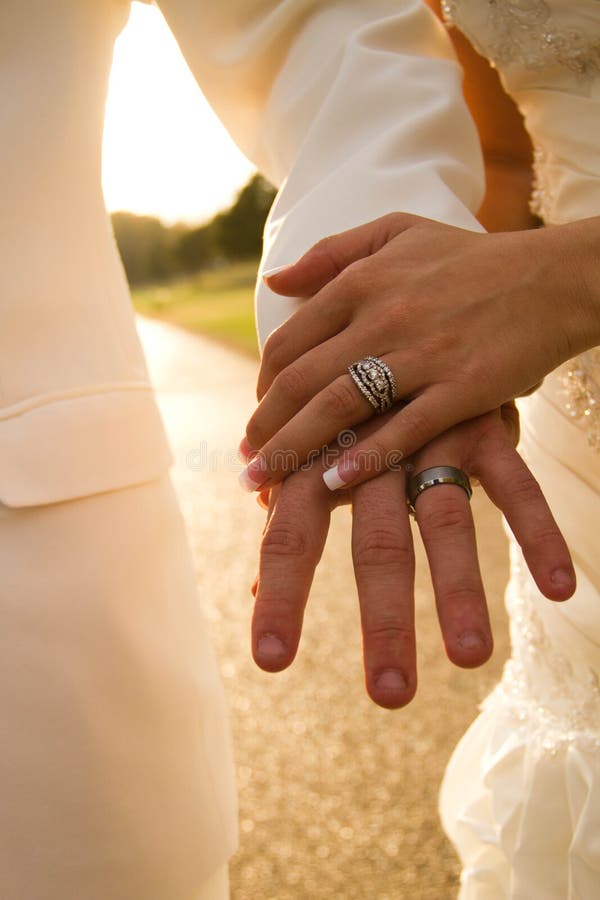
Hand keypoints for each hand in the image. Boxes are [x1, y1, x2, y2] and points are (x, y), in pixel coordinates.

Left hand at [239, 213, 598, 492]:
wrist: (552, 278)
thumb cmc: (472, 258)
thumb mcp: (399, 231)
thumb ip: (333, 253)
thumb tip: (275, 281)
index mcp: (361, 281)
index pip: (289, 344)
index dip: (262, 389)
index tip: (255, 419)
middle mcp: (382, 317)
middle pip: (301, 383)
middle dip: (264, 429)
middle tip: (246, 463)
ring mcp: (421, 355)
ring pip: (338, 409)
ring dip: (293, 452)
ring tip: (265, 482)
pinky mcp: (460, 390)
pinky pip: (402, 431)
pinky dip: (363, 459)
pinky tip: (332, 484)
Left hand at [251, 404, 574, 708]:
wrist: (399, 321)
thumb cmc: (346, 405)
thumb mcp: (313, 449)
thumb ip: (288, 515)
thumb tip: (249, 594)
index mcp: (318, 456)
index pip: (290, 532)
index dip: (280, 594)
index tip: (271, 661)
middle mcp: (369, 449)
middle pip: (374, 542)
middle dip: (382, 619)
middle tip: (389, 695)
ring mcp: (429, 436)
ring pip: (446, 520)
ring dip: (458, 590)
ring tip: (469, 659)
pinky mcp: (481, 424)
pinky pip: (515, 483)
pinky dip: (536, 531)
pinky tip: (558, 590)